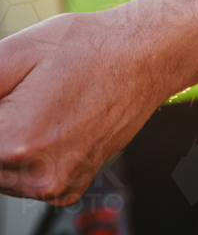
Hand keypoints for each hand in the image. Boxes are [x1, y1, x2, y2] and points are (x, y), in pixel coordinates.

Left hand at [0, 9, 165, 203]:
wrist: (146, 56)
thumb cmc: (91, 47)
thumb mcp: (17, 49)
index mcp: (16, 141)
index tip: (3, 96)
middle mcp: (36, 175)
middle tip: (18, 91)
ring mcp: (56, 186)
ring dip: (4, 140)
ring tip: (35, 100)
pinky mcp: (70, 187)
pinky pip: (27, 179)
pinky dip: (27, 154)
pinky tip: (50, 119)